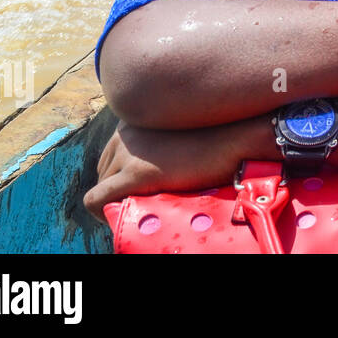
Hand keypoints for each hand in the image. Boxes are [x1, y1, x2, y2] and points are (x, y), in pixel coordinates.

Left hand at [83, 119, 257, 223]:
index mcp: (136, 120)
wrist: (240, 139)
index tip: (141, 189)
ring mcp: (129, 152)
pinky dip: (101, 211)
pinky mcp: (136, 174)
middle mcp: (125, 133)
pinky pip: (97, 199)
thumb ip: (161, 142)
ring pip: (101, 185)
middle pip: (104, 170)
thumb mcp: (182, 131)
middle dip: (118, 188)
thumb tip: (158, 165)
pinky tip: (118, 217)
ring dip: (117, 199)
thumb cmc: (222, 135)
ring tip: (142, 207)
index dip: (123, 175)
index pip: (112, 154)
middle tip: (143, 202)